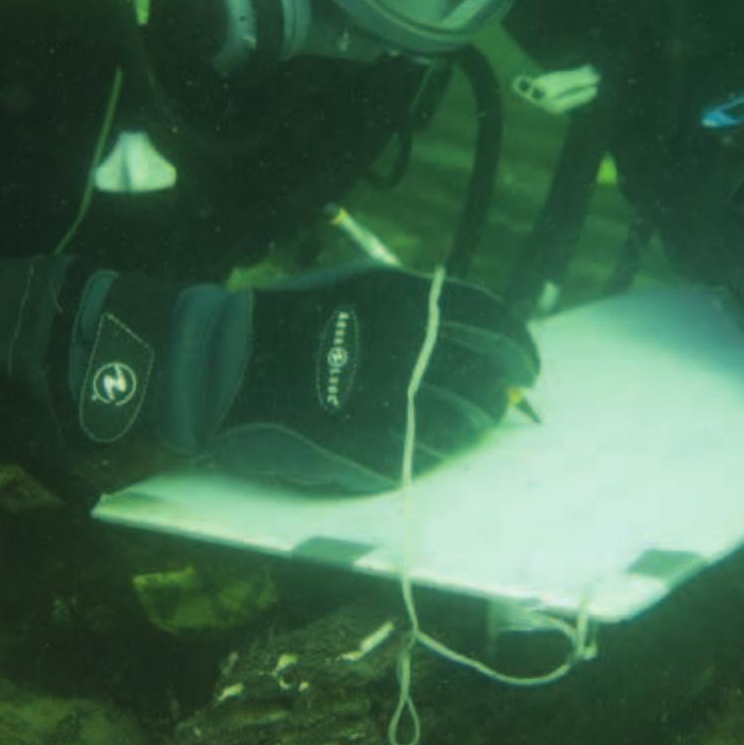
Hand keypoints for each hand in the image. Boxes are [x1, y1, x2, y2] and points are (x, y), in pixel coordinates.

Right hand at [0, 259, 536, 492]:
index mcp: (409, 301)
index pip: (495, 324)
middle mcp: (409, 348)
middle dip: (500, 394)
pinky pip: (421, 457)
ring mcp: (389, 402)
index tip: (525, 366)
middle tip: (503, 405)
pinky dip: (431, 454)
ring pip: (461, 425)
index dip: (518, 349)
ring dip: (470, 428)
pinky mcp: (367, 448)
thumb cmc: (291, 320)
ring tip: (463, 429)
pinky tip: (423, 447)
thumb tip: (473, 331)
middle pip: (486, 379)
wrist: (218, 364)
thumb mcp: (358, 287)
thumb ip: (416, 306)